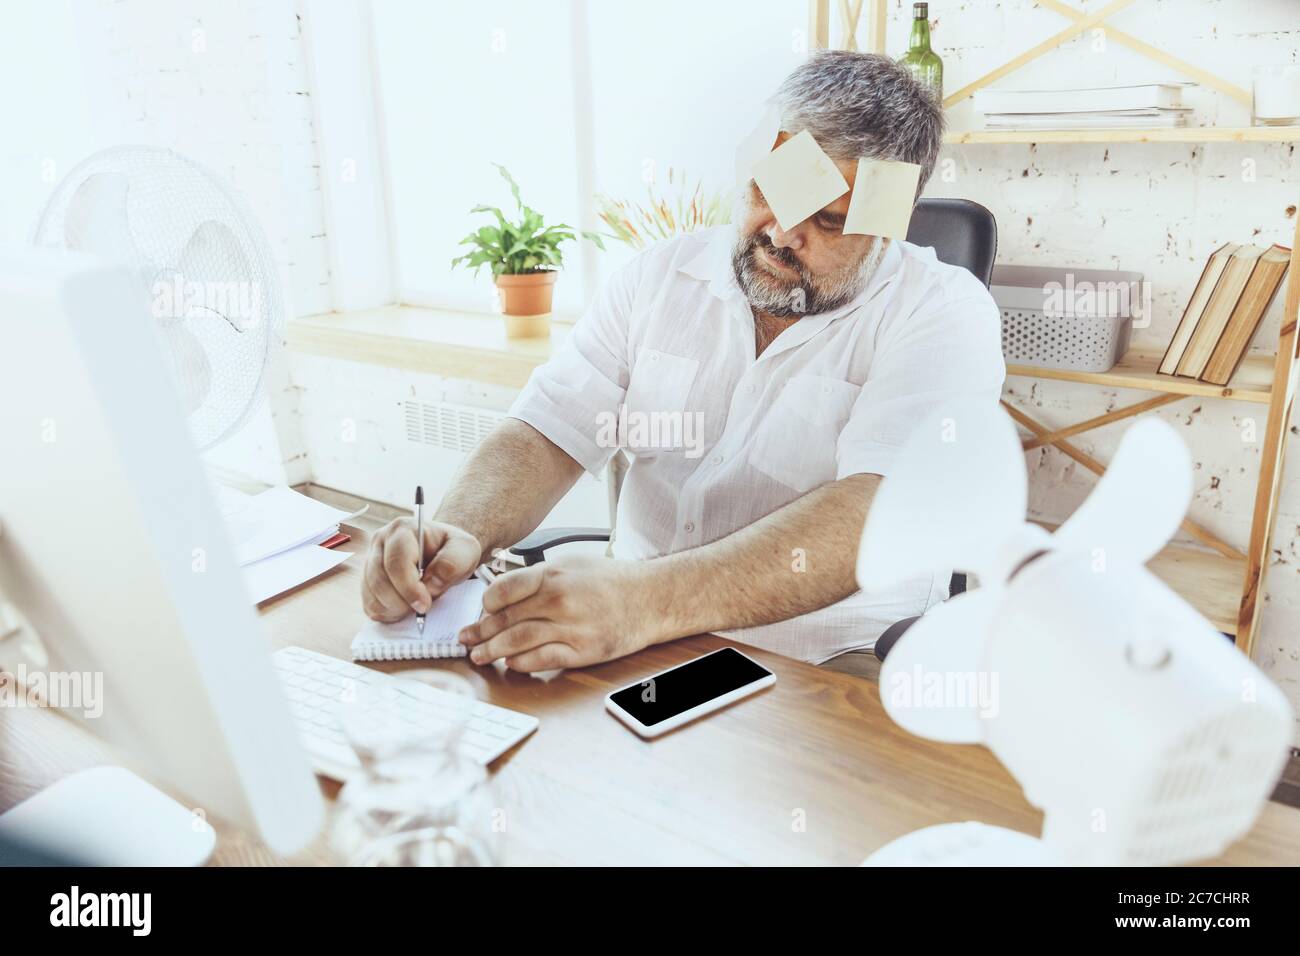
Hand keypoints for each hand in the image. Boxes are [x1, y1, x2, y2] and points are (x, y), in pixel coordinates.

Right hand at [361, 518, 481, 622]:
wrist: (445, 554)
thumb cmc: (453, 550)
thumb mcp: (465, 550)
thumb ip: (451, 564)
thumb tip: (429, 584)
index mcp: (403, 529)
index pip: (396, 561)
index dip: (408, 587)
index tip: (424, 605)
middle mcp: (380, 541)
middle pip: (378, 579)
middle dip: (401, 601)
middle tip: (422, 610)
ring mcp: (370, 561)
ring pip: (371, 594)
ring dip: (394, 608)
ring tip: (416, 607)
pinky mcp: (367, 580)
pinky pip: (369, 604)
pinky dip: (387, 613)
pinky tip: (405, 608)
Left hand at [458, 554, 661, 671]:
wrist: (648, 599)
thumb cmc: (609, 581)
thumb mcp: (571, 564)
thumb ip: (536, 577)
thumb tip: (502, 592)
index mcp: (552, 575)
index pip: (502, 591)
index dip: (485, 604)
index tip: (481, 611)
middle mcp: (558, 601)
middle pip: (506, 620)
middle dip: (481, 632)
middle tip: (467, 639)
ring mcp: (570, 628)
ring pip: (518, 642)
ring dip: (493, 651)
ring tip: (478, 655)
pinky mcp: (581, 651)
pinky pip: (542, 660)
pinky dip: (521, 664)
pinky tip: (510, 664)